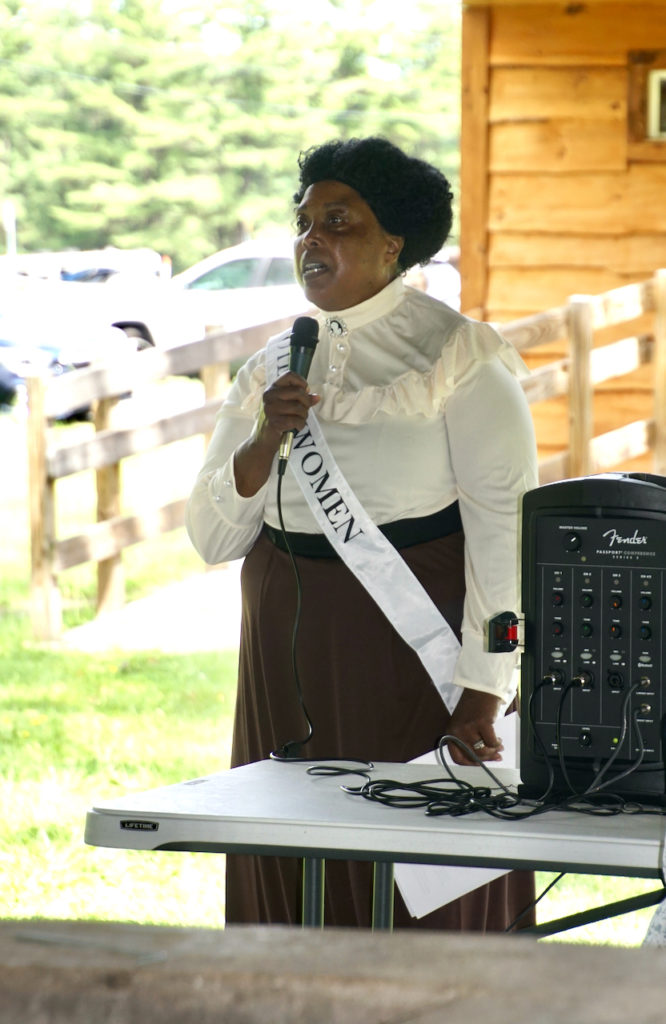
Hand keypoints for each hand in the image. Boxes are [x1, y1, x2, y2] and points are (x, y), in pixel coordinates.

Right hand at [234, 372, 319, 497]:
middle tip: (304, 411)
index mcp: (272, 389)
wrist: (264, 441)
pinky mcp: (274, 422)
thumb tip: (317, 397)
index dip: (302, 382)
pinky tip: (296, 427)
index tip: (305, 391)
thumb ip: (302, 400)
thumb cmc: (277, 420)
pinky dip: (300, 425)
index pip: (289, 375)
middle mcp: (269, 396)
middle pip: (298, 392)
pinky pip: (297, 420)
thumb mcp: (287, 406)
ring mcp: (270, 409)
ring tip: (299, 420)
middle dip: (306, 403)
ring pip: (299, 407)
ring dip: (304, 416)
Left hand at [445, 688, 503, 765]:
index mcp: (451, 733)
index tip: (480, 763)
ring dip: (493, 750)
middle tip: (496, 756)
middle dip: (486, 759)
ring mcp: (469, 728)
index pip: (458, 758)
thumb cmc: (473, 706)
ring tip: (498, 745)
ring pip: (483, 751)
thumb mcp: (463, 725)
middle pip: (472, 756)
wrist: (480, 688)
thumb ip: (468, 741)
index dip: (470, 764)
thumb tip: (482, 759)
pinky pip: (492, 742)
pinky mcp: (482, 723)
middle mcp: (458, 731)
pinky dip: (497, 743)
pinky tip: (498, 739)